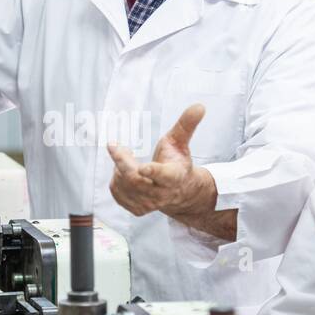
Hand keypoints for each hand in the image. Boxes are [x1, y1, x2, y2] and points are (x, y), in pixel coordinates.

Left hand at [107, 103, 214, 219]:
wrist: (179, 192)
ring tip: (125, 157)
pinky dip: (116, 179)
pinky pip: (117, 192)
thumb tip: (199, 106)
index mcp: (173, 176)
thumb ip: (186, 125)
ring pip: (123, 185)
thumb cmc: (176, 162)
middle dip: (122, 161)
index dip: (153, 172)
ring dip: (119, 168)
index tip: (143, 167)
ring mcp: (148, 203)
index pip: (163, 175)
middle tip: (114, 145)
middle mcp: (161, 193)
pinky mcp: (137, 208)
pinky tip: (123, 172)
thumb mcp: (181, 143)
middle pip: (134, 179)